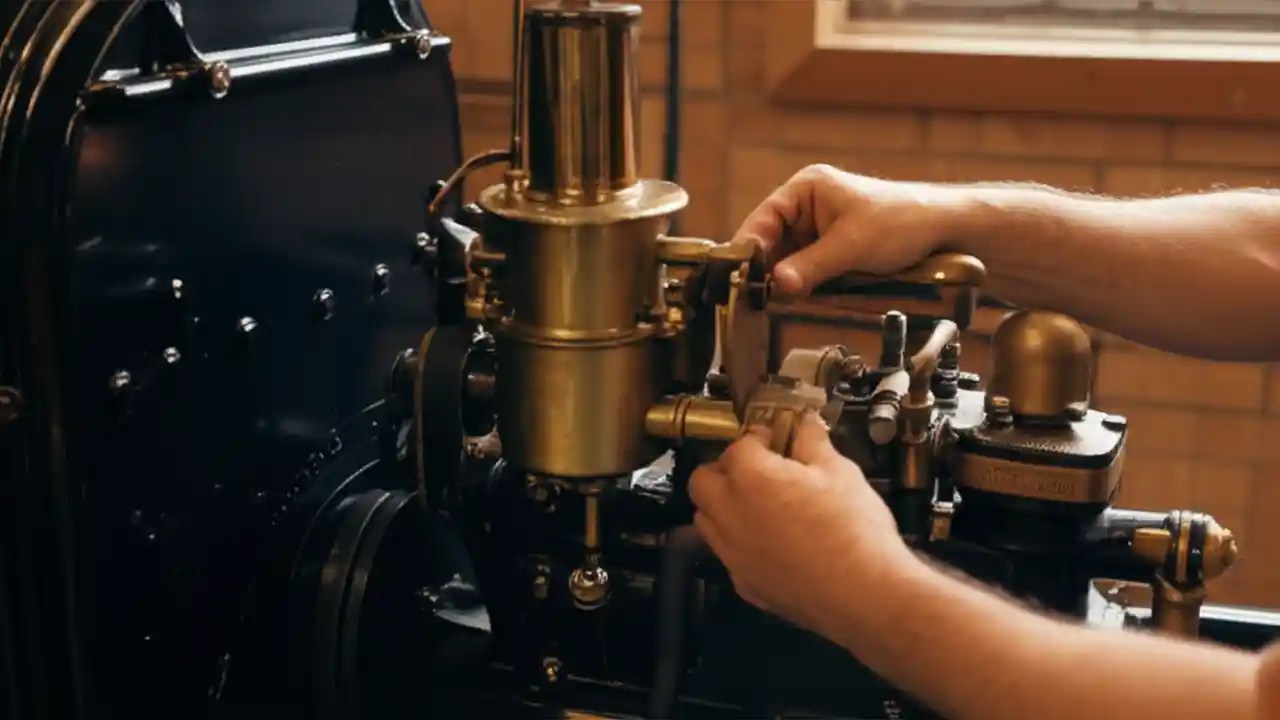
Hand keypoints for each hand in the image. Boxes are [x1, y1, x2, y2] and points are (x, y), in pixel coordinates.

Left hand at [688, 412, 915, 636]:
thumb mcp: (840, 472)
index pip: (738, 445)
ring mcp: (732, 553)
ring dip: (724, 507)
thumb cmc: (852, 526)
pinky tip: (774, 546)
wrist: (864, 597)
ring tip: (762, 507)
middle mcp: (728, 514)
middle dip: (725, 470)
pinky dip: (741, 543)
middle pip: (702, 482)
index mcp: (749, 477)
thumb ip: (813, 442)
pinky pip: (729, 554)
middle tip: (759, 470)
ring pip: (707, 520)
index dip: (759, 438)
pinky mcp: (743, 584)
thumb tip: (805, 422)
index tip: (777, 440)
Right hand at [733, 165, 966, 295]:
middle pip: (769, 243)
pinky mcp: (828, 252)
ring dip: (783, 281)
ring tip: (774, 301)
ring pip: (784, 261)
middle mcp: (805, 208)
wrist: (944, 231)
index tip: (739, 276)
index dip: (749, 248)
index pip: (762, 219)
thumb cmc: (903, 222)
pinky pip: (803, 272)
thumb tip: (776, 285)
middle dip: (766, 269)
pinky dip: (799, 286)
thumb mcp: (853, 245)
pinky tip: (796, 299)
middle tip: (754, 297)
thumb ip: (811, 265)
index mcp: (806, 190)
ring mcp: (816, 232)